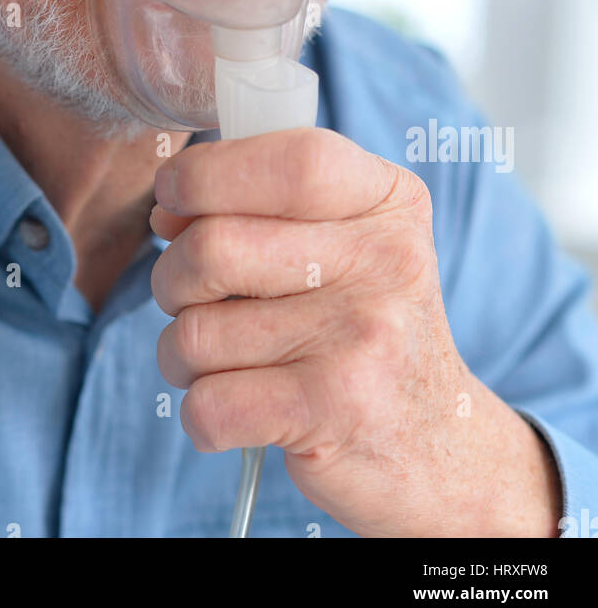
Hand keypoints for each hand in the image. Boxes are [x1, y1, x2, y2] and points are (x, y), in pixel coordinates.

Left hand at [150, 129, 561, 537]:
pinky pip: (208, 403)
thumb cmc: (365, 329)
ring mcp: (361, 338)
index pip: (291, 161)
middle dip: (173, 280)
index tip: (172, 194)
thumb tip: (168, 211)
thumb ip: (267, 206)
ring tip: (228, 364)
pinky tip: (241, 413)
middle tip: (192, 300)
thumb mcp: (349, 241)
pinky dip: (201, 416)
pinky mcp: (334, 411)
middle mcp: (385, 262)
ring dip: (184, 356)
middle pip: (214, 246)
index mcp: (389, 202)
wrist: (439, 446)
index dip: (208, 172)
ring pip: (195, 332)